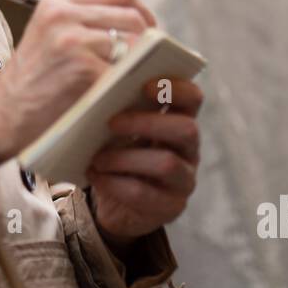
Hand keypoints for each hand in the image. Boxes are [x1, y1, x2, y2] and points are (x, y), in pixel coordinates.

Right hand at [0, 0, 156, 162]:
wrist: (0, 118)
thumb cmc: (30, 86)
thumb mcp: (49, 40)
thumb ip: (85, 27)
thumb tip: (142, 32)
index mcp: (57, 3)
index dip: (143, 13)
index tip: (151, 34)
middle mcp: (63, 14)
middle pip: (131, 16)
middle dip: (149, 41)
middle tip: (151, 64)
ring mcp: (72, 40)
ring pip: (132, 44)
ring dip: (142, 65)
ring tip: (138, 82)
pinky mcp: (82, 69)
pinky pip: (124, 73)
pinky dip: (130, 87)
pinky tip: (127, 99)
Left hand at [85, 76, 202, 243]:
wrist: (114, 205)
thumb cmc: (117, 154)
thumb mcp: (119, 128)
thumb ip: (118, 104)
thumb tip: (98, 79)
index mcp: (179, 121)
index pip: (192, 98)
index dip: (175, 88)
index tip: (144, 85)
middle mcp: (189, 151)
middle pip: (186, 129)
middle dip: (147, 123)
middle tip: (112, 122)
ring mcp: (184, 181)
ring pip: (166, 163)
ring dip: (125, 158)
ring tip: (98, 158)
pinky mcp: (170, 207)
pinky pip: (144, 194)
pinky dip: (114, 183)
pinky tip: (95, 175)